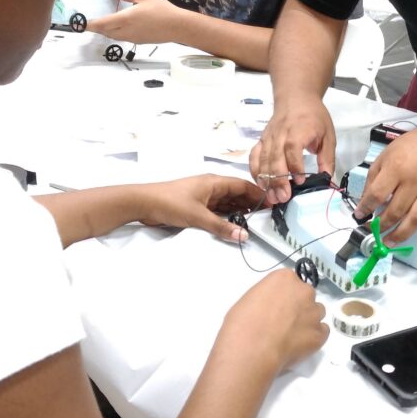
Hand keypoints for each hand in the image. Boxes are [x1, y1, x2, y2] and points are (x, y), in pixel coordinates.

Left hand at [87, 0, 179, 42]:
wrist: (177, 27)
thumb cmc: (162, 10)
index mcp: (124, 20)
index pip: (101, 24)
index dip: (88, 24)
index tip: (79, 22)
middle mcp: (125, 31)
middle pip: (104, 32)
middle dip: (95, 27)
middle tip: (88, 20)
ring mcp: (132, 38)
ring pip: (112, 36)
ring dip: (105, 30)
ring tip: (102, 22)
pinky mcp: (138, 41)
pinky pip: (121, 37)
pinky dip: (115, 32)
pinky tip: (118, 25)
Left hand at [138, 175, 266, 240]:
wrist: (143, 204)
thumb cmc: (171, 203)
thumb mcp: (198, 217)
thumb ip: (222, 227)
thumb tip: (244, 236)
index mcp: (214, 182)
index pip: (243, 185)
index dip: (258, 193)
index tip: (273, 204)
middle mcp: (211, 187)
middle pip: (237, 194)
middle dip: (251, 204)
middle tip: (267, 217)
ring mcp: (204, 196)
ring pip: (227, 202)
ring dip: (239, 211)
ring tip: (254, 223)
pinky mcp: (196, 206)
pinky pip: (217, 209)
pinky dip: (227, 216)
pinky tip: (234, 224)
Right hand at [220, 269, 327, 372]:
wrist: (252, 348)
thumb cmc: (242, 321)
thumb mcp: (250, 298)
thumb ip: (268, 297)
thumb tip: (272, 308)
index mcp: (285, 278)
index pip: (291, 282)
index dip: (285, 296)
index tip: (278, 306)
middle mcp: (304, 291)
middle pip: (306, 296)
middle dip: (299, 306)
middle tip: (284, 322)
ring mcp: (315, 313)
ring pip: (317, 313)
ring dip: (308, 320)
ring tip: (292, 335)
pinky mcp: (320, 334)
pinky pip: (322, 332)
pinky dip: (313, 337)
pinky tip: (299, 345)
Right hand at [249, 96, 335, 203]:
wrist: (296, 98)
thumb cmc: (314, 116)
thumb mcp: (328, 135)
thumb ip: (327, 157)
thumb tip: (327, 178)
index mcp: (298, 131)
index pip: (293, 150)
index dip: (294, 167)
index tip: (299, 182)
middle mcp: (280, 135)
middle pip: (275, 158)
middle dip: (278, 180)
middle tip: (283, 198)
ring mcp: (268, 138)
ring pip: (263, 161)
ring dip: (267, 180)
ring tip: (273, 198)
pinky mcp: (262, 140)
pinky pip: (254, 157)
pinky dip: (255, 171)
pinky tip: (261, 184)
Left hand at [352, 123, 416, 244]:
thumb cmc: (407, 149)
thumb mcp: (384, 157)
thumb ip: (373, 179)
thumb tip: (364, 204)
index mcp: (396, 168)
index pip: (377, 194)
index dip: (366, 208)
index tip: (359, 217)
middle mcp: (414, 180)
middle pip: (396, 210)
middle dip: (381, 225)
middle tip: (372, 232)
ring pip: (416, 217)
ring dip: (401, 234)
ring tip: (388, 243)